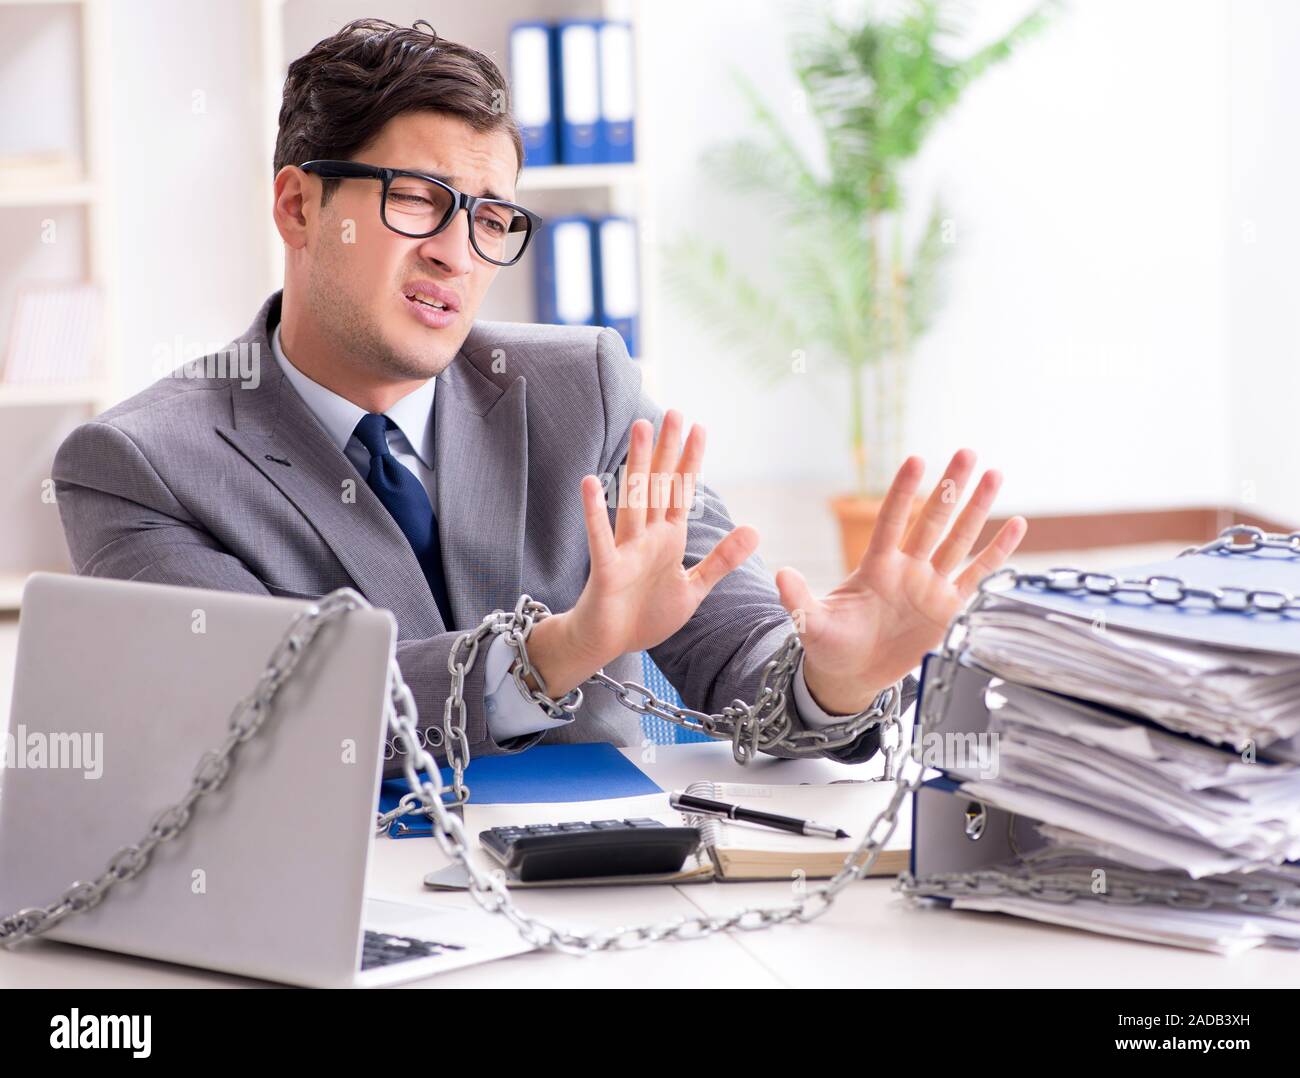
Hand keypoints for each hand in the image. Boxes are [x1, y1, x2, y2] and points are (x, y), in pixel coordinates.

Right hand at [522, 410, 758, 697]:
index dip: (691, 461)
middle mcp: (647, 536)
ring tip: (640, 431)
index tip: (699, 428)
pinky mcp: (607, 569)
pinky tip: (590, 483)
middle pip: (659, 485)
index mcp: (668, 539)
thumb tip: (754, 529)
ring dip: (637, 466)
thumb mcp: (694, 588)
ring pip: (634, 500)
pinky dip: (595, 513)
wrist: (609, 644)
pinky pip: (600, 537)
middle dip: (668, 450)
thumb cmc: (645, 615)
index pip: (682, 492)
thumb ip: (721, 560)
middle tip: (674, 413)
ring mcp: (625, 549)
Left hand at [775, 449, 1026, 714]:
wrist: (852, 674)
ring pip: (958, 539)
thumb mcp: (811, 623)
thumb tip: (780, 574)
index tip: (915, 459)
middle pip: (932, 520)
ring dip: (976, 508)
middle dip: (949, 487)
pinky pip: (977, 574)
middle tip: (966, 452)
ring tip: (994, 473)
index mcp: (875, 566)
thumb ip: (799, 599)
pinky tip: (1016, 525)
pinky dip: (997, 551)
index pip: (891, 521)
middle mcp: (906, 568)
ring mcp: (929, 585)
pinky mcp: (948, 607)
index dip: (903, 492)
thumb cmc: (829, 644)